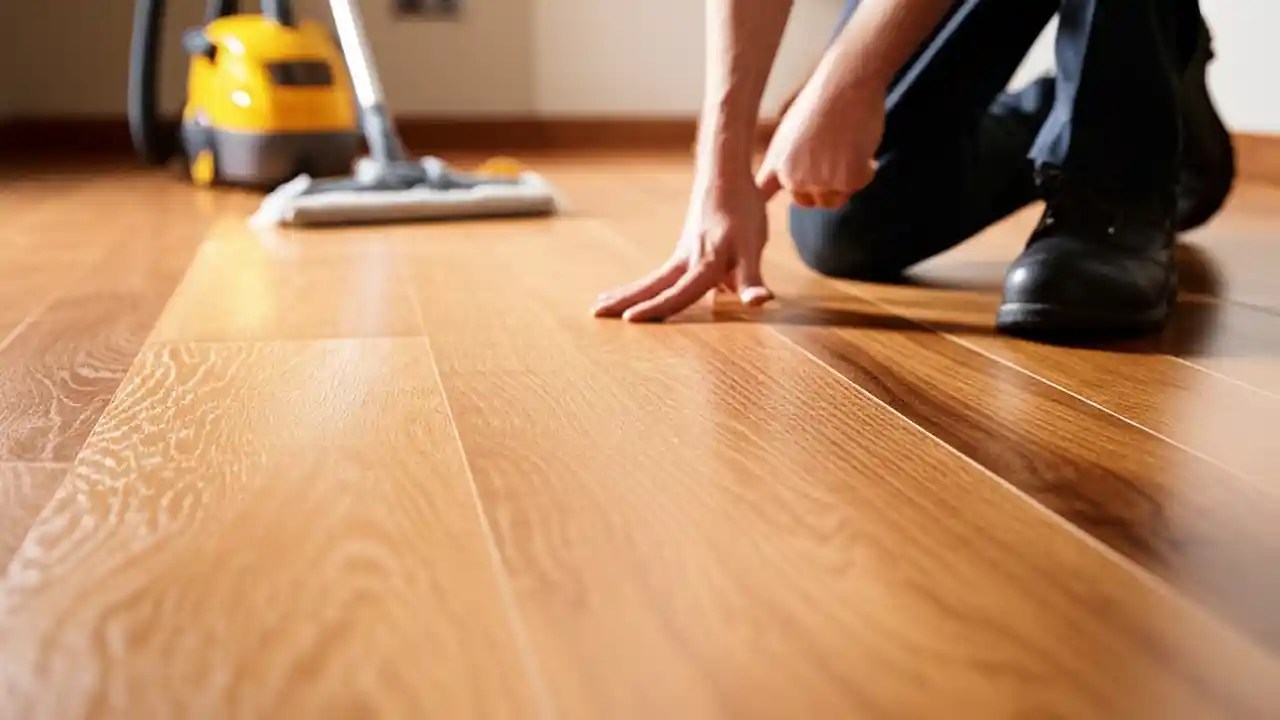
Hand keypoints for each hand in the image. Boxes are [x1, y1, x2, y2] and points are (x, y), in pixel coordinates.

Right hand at [592, 174, 773, 321]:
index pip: (678, 293)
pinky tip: (634, 293)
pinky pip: (660, 274)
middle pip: (651, 286)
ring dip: (627, 293)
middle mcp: (687, 261)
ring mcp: (682, 255)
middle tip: (593, 311)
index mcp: (704, 264)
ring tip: (600, 302)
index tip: (628, 319)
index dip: (656, 308)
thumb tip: (759, 302)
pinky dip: (642, 286)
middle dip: (624, 300)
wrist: (725, 175)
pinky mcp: (683, 250)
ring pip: (651, 280)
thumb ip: (751, 278)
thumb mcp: (753, 247)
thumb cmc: (744, 211)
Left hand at [757, 73, 884, 209]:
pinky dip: (864, 171)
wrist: (844, 85)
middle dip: (819, 187)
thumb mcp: (786, 136)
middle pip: (807, 201)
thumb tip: (787, 189)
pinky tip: (861, 148)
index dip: (772, 198)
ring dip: (842, 183)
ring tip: (845, 152)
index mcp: (776, 165)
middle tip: (832, 157)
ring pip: (833, 200)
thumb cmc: (818, 104)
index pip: (764, 194)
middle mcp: (793, 179)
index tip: (779, 197)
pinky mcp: (848, 179)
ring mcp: (820, 181)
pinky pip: (857, 187)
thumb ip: (781, 165)